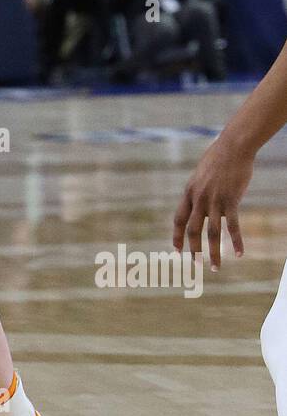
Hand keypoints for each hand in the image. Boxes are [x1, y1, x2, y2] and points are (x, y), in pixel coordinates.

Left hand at [172, 135, 252, 268]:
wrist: (233, 147)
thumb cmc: (218, 158)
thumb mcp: (200, 175)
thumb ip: (199, 191)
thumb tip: (201, 204)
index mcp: (189, 192)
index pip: (179, 219)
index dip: (177, 236)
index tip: (176, 250)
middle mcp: (199, 199)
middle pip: (193, 230)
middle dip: (193, 250)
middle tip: (196, 265)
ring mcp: (215, 200)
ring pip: (212, 233)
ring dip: (213, 252)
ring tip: (214, 267)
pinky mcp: (231, 200)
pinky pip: (233, 226)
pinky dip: (236, 241)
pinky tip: (240, 253)